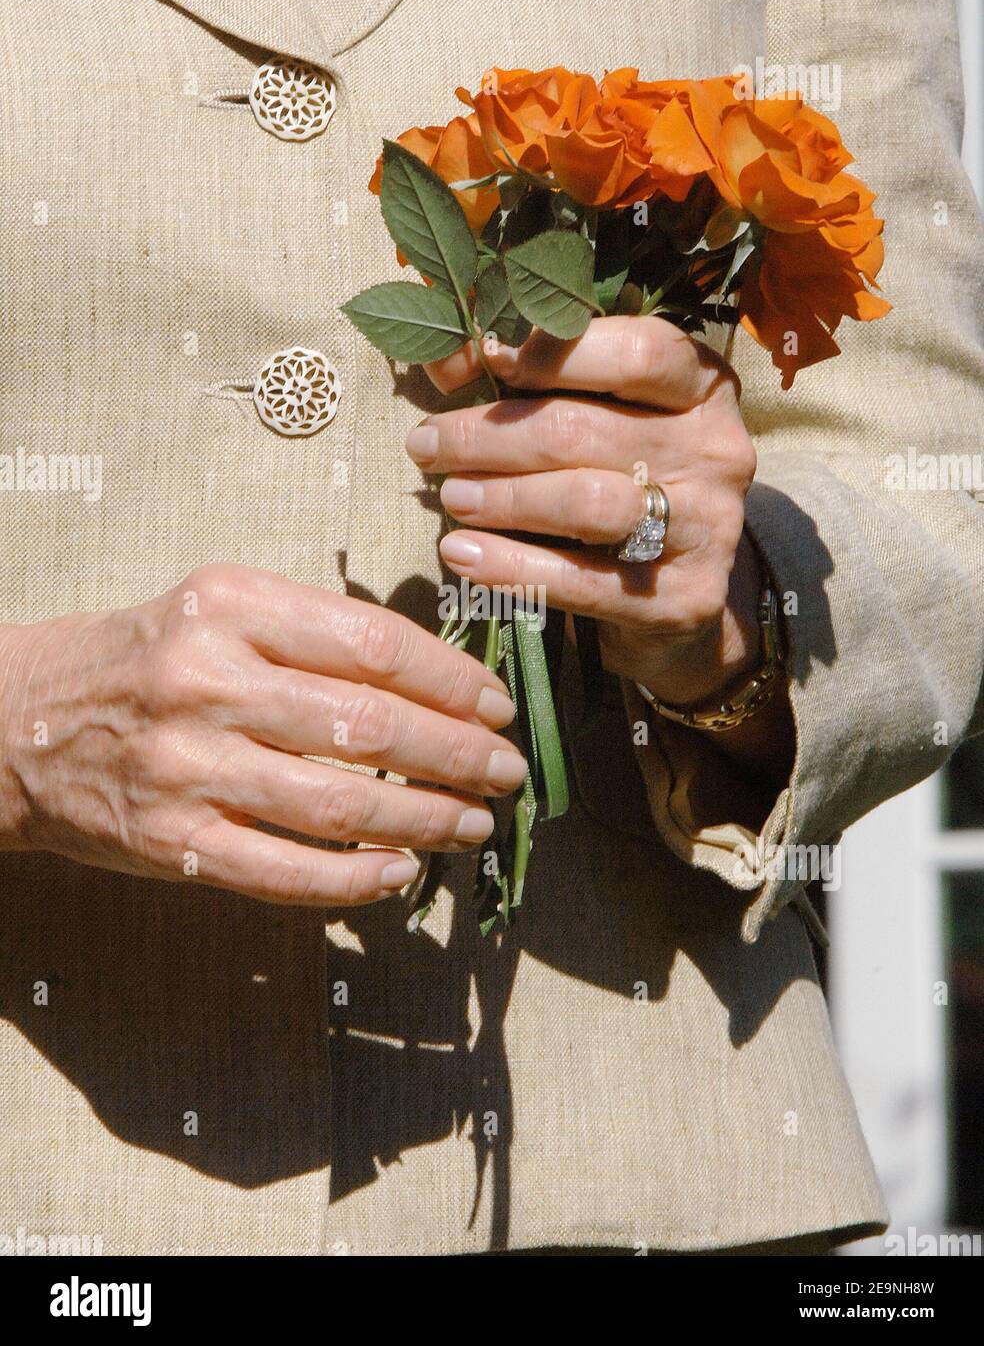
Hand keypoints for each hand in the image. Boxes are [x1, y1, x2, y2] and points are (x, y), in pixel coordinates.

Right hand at [0, 565, 524, 904]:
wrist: (18, 722)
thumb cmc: (143, 658)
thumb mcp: (218, 607)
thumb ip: (315, 631)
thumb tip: (437, 680)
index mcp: (231, 606)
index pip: (375, 643)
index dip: (454, 681)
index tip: (497, 705)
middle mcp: (208, 682)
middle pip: (371, 727)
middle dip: (460, 755)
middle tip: (505, 772)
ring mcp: (188, 769)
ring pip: (341, 806)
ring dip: (426, 820)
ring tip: (471, 822)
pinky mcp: (173, 844)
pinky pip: (287, 873)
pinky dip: (358, 880)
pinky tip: (403, 873)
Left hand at [417, 316, 792, 790]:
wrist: (672, 601)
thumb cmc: (617, 484)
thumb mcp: (589, 420)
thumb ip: (526, 381)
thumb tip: (445, 356)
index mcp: (703, 386)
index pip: (635, 351)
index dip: (554, 354)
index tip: (486, 363)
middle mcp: (717, 450)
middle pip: (586, 431)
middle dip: (491, 436)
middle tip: (427, 445)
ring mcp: (709, 526)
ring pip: (588, 503)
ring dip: (504, 498)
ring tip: (452, 498)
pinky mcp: (685, 597)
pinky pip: (584, 580)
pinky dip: (512, 566)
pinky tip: (462, 554)